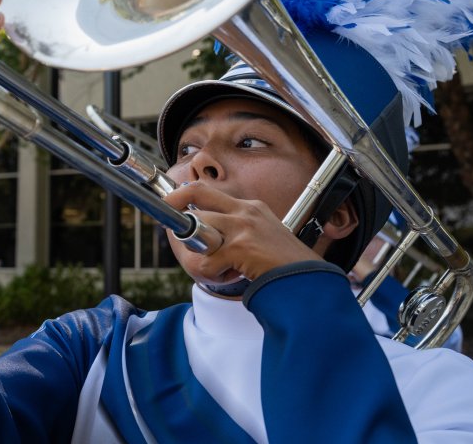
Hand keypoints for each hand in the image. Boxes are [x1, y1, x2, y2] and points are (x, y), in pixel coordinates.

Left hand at [163, 182, 322, 284]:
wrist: (307, 281)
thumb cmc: (282, 264)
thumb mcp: (259, 236)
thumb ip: (233, 230)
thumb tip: (198, 231)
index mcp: (250, 207)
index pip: (207, 190)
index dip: (183, 194)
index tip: (169, 201)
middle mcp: (246, 211)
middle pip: (197, 192)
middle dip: (175, 203)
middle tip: (165, 218)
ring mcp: (243, 227)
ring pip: (198, 227)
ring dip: (199, 252)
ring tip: (217, 267)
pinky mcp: (241, 247)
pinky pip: (207, 260)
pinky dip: (213, 274)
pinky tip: (230, 276)